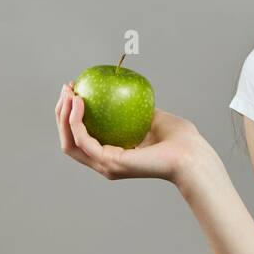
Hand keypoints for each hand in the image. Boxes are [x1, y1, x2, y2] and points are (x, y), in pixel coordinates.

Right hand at [55, 81, 217, 183]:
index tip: (75, 90)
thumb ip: (135, 109)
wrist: (192, 155)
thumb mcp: (154, 118)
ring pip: (70, 141)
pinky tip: (79, 101)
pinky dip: (76, 120)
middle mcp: (105, 164)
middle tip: (67, 88)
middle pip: (69, 140)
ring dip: (63, 115)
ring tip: (69, 92)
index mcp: (114, 155)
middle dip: (61, 114)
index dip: (72, 116)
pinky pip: (84, 139)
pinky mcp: (110, 162)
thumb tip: (122, 90)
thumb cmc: (182, 140)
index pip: (82, 138)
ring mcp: (105, 165)